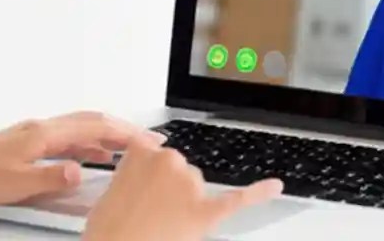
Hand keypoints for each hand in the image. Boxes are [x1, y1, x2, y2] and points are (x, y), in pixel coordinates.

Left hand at [0, 111, 164, 207]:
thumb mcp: (17, 183)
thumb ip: (52, 177)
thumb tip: (81, 170)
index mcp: (43, 133)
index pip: (94, 126)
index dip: (124, 132)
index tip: (148, 140)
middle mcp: (40, 127)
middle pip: (91, 120)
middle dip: (122, 128)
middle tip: (148, 140)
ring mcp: (33, 133)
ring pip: (80, 126)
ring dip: (106, 134)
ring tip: (128, 147)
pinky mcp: (27, 142)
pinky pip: (67, 136)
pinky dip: (87, 142)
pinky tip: (91, 155)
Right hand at [83, 136, 282, 240]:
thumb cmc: (108, 232)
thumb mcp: (108, 192)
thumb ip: (134, 177)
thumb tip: (147, 186)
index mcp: (141, 152)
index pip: (155, 156)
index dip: (151, 180)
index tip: (144, 192)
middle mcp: (168, 160)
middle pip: (180, 171)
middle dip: (170, 193)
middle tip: (149, 217)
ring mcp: (189, 184)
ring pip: (198, 188)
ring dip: (185, 206)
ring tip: (161, 227)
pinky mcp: (206, 210)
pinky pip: (237, 199)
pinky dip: (259, 192)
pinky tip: (274, 187)